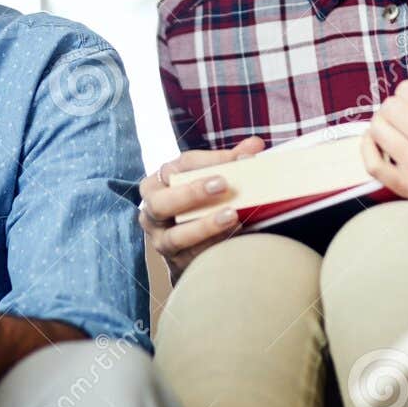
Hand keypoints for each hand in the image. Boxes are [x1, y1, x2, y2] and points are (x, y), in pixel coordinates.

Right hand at [138, 139, 262, 281]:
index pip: (180, 166)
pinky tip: (233, 235)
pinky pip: (192, 256)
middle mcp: (152, 211)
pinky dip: (213, 245)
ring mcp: (161, 239)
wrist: (188, 246)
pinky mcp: (176, 262)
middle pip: (161, 202)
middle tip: (222, 185)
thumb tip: (255, 144)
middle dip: (192, 193)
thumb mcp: (207, 178)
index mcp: (157, 183)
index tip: (238, 159)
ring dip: (205, 225)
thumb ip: (229, 161)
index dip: (209, 161)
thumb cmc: (197, 203)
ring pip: (176, 236)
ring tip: (233, 215)